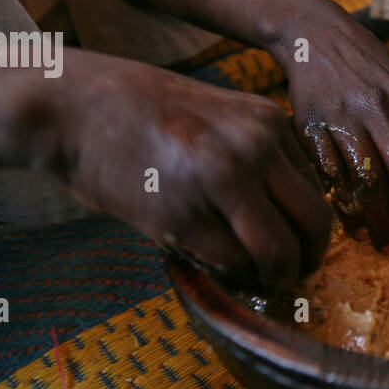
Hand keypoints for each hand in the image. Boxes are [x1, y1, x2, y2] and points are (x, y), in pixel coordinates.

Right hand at [52, 54, 331, 292]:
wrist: (71, 106)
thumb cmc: (140, 111)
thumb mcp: (219, 116)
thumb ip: (258, 156)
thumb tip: (288, 216)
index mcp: (269, 121)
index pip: (317, 189)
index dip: (309, 228)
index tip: (296, 246)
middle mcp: (255, 148)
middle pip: (315, 225)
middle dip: (307, 261)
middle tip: (291, 277)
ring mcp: (221, 182)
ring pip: (278, 254)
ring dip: (272, 279)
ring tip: (256, 282)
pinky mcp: (182, 216)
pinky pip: (229, 265)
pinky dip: (228, 278)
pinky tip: (214, 269)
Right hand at [270, 0, 388, 249]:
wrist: (314, 32)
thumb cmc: (364, 61)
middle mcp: (375, 113)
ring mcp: (341, 122)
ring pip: (366, 181)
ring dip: (378, 220)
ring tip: (386, 246)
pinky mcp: (311, 129)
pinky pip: (331, 176)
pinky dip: (343, 206)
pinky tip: (353, 229)